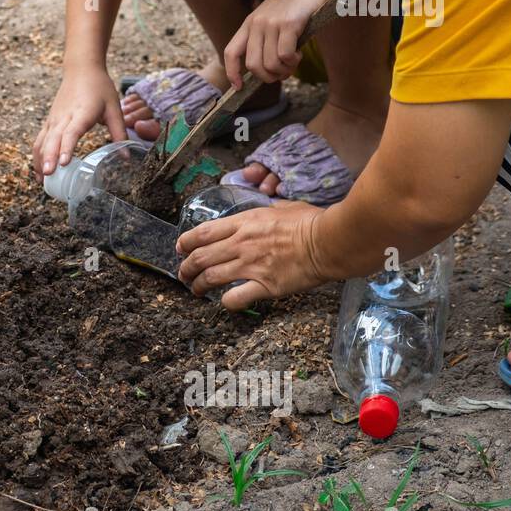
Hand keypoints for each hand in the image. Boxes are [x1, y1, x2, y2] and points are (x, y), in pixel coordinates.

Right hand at [33, 66, 127, 175]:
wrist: (81, 68)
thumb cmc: (99, 87)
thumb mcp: (114, 108)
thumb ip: (119, 133)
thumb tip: (125, 157)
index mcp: (81, 113)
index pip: (70, 132)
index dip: (66, 148)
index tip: (63, 163)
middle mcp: (64, 117)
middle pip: (52, 139)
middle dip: (48, 158)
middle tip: (48, 176)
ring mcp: (54, 119)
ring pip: (42, 141)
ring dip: (40, 159)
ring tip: (42, 178)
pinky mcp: (50, 121)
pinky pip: (40, 139)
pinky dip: (38, 154)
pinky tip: (40, 169)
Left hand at [176, 201, 328, 309]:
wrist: (330, 242)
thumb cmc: (312, 222)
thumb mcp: (283, 207)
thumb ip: (268, 209)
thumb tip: (268, 207)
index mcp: (244, 223)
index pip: (203, 232)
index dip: (186, 242)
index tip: (180, 248)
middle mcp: (242, 244)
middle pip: (200, 257)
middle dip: (186, 268)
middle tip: (183, 274)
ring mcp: (251, 266)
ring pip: (210, 278)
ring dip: (197, 285)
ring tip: (195, 290)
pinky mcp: (265, 286)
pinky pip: (236, 298)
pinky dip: (225, 303)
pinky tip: (225, 303)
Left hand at [224, 0, 352, 87]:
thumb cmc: (296, 5)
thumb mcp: (273, 20)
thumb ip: (266, 40)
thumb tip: (267, 69)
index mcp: (249, 24)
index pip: (230, 52)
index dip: (232, 72)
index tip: (238, 87)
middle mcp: (256, 24)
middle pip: (254, 65)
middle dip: (269, 77)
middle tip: (283, 74)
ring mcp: (271, 23)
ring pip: (270, 64)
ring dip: (284, 71)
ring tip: (293, 62)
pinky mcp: (288, 24)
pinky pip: (284, 56)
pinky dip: (293, 62)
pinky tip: (299, 54)